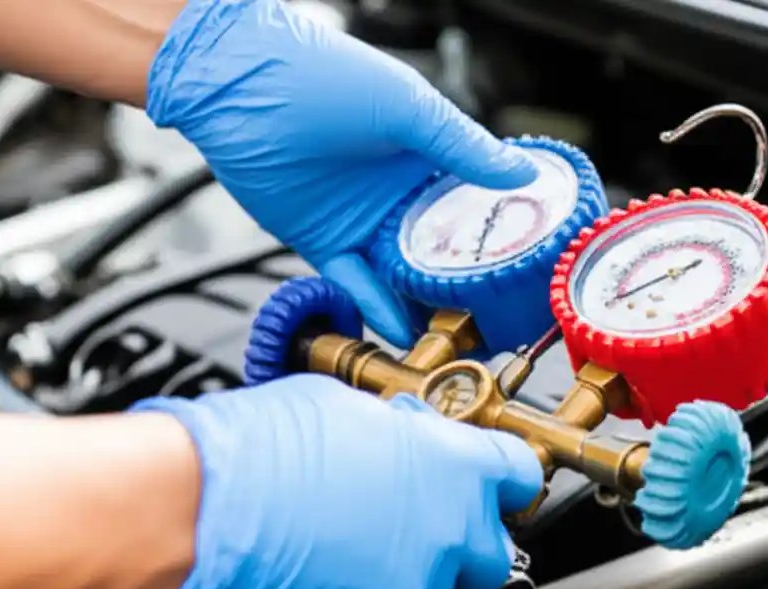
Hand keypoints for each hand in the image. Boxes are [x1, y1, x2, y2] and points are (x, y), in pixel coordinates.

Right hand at [120, 375, 543, 588]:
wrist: (196, 508)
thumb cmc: (254, 450)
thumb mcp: (344, 410)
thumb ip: (398, 433)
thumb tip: (407, 437)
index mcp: (453, 466)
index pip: (519, 476)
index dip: (501, 484)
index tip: (489, 490)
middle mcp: (450, 534)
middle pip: (489, 555)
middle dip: (456, 548)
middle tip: (407, 535)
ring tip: (347, 569)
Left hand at [146, 0, 537, 345]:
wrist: (240, 83)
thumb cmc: (322, 76)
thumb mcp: (409, 109)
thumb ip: (463, 147)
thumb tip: (521, 174)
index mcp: (426, 157)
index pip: (474, 203)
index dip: (499, 232)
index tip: (527, 262)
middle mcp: (397, 193)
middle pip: (442, 249)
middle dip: (467, 281)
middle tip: (499, 312)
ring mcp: (362, 221)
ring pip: (403, 274)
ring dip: (427, 303)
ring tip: (459, 332)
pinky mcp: (324, 242)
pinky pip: (357, 282)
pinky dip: (378, 306)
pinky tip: (403, 326)